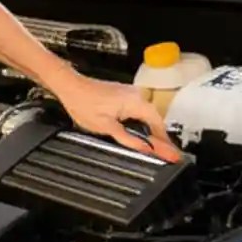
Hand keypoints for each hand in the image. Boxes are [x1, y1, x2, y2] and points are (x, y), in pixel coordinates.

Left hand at [51, 75, 182, 162]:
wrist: (70, 87)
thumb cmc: (83, 103)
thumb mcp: (107, 127)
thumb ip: (128, 139)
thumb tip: (144, 148)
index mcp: (136, 102)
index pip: (158, 125)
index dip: (164, 142)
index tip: (172, 154)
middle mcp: (137, 95)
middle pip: (155, 120)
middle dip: (159, 138)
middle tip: (166, 155)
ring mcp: (130, 94)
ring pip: (146, 116)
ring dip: (150, 131)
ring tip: (155, 148)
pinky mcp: (123, 95)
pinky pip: (138, 111)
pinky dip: (141, 123)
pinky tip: (139, 134)